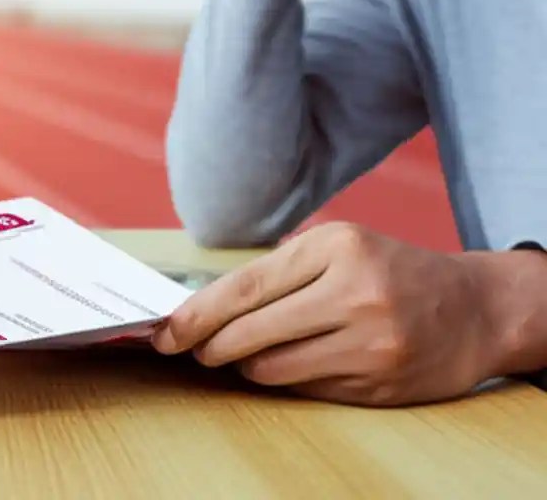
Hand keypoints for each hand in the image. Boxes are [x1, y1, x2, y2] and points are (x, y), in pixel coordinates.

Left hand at [151, 223, 500, 406]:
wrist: (473, 308)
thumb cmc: (386, 271)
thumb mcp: (336, 249)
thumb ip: (274, 276)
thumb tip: (198, 315)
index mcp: (337, 248)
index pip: (244, 288)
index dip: (196, 316)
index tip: (165, 334)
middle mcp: (357, 293)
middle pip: (251, 333)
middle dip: (211, 347)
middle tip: (197, 351)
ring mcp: (373, 343)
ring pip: (273, 369)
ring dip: (248, 366)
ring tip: (252, 353)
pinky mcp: (380, 384)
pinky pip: (306, 390)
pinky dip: (289, 381)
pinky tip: (299, 364)